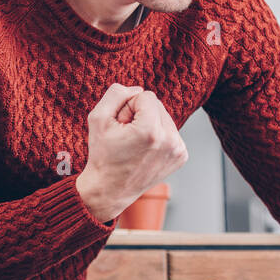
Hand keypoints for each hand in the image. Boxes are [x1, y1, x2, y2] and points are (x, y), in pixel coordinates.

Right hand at [76, 83, 187, 222]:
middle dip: (140, 115)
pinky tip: (145, 151)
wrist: (110, 190)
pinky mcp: (182, 156)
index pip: (146, 95)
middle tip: (127, 136)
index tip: (121, 127)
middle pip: (158, 105)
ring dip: (150, 124)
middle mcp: (170, 141)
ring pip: (165, 117)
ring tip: (135, 145)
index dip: (128, 108)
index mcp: (151, 131)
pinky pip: (170, 131)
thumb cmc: (102, 155)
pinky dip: (158, 136)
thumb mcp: (98, 118)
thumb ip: (117, 94)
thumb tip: (139, 89)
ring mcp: (178, 150)